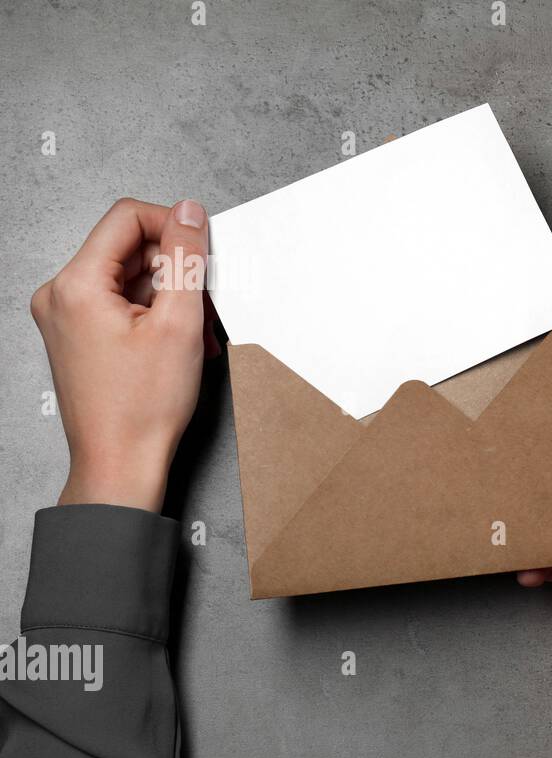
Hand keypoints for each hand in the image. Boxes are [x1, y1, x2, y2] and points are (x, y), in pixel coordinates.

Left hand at [31, 198, 218, 513]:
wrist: (121, 463)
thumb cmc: (143, 408)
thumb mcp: (179, 322)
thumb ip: (185, 258)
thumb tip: (189, 213)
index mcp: (75, 285)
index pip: (127, 218)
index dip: (173, 227)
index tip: (202, 252)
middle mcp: (60, 296)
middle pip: (129, 250)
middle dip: (175, 272)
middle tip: (204, 307)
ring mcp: (65, 317)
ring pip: (129, 279)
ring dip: (171, 298)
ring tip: (194, 335)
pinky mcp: (78, 336)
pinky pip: (121, 304)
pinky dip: (155, 316)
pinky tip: (179, 343)